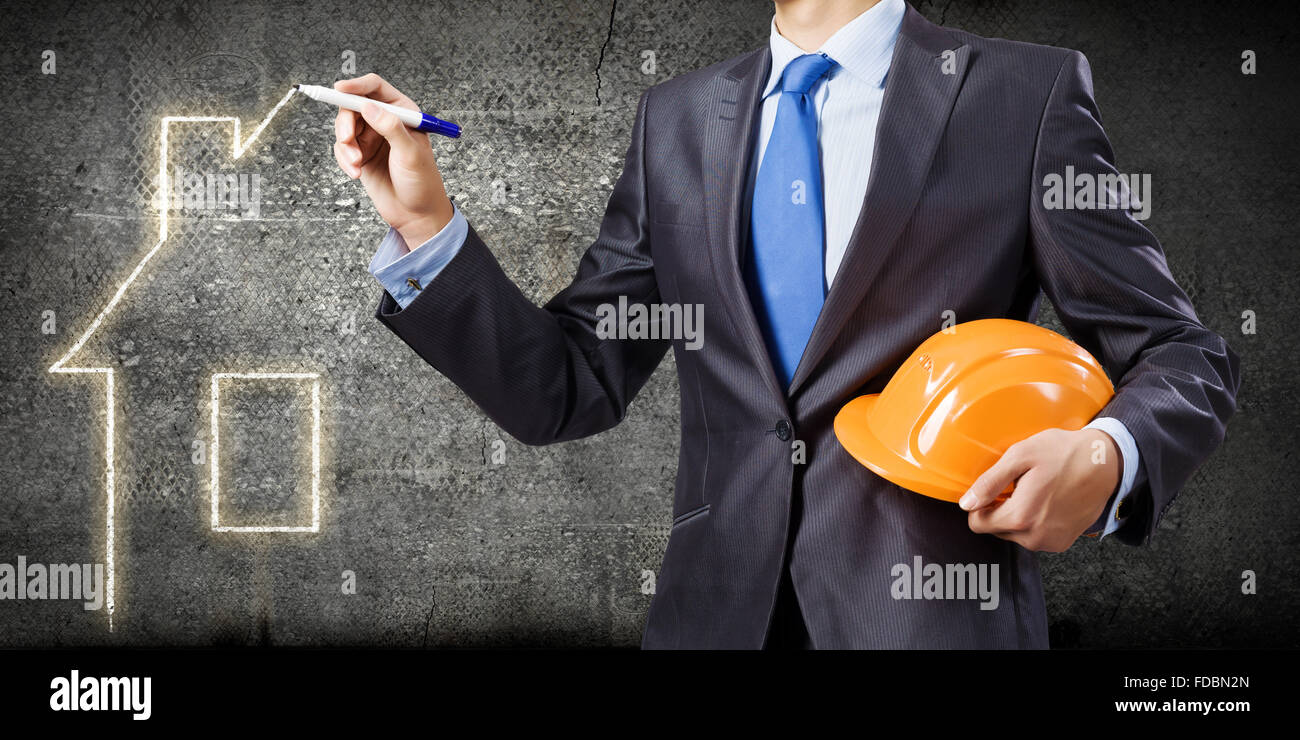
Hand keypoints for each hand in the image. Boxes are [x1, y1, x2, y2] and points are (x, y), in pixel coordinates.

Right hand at [332, 73, 453, 246]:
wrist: (417, 214)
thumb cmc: (422, 182)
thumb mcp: (410, 153)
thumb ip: (391, 128)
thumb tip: (369, 107)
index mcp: (403, 113)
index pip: (375, 88)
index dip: (356, 85)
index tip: (340, 89)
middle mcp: (385, 121)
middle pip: (353, 106)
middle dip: (346, 122)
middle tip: (346, 138)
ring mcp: (372, 138)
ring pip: (344, 128)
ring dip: (345, 146)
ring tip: (356, 164)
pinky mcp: (361, 155)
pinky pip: (342, 149)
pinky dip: (344, 160)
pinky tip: (355, 173)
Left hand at [959, 428, 1121, 551]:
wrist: (1106, 463)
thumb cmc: (1063, 453)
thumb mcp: (1021, 456)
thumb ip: (990, 482)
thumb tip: (966, 504)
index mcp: (1020, 518)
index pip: (978, 524)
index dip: (981, 504)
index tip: (995, 489)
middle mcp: (1034, 538)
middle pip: (996, 529)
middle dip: (1001, 509)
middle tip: (1019, 486)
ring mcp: (1051, 543)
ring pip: (1015, 534)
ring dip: (1019, 515)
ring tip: (1036, 491)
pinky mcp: (1063, 543)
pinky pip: (1035, 536)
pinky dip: (1035, 521)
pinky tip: (1048, 500)